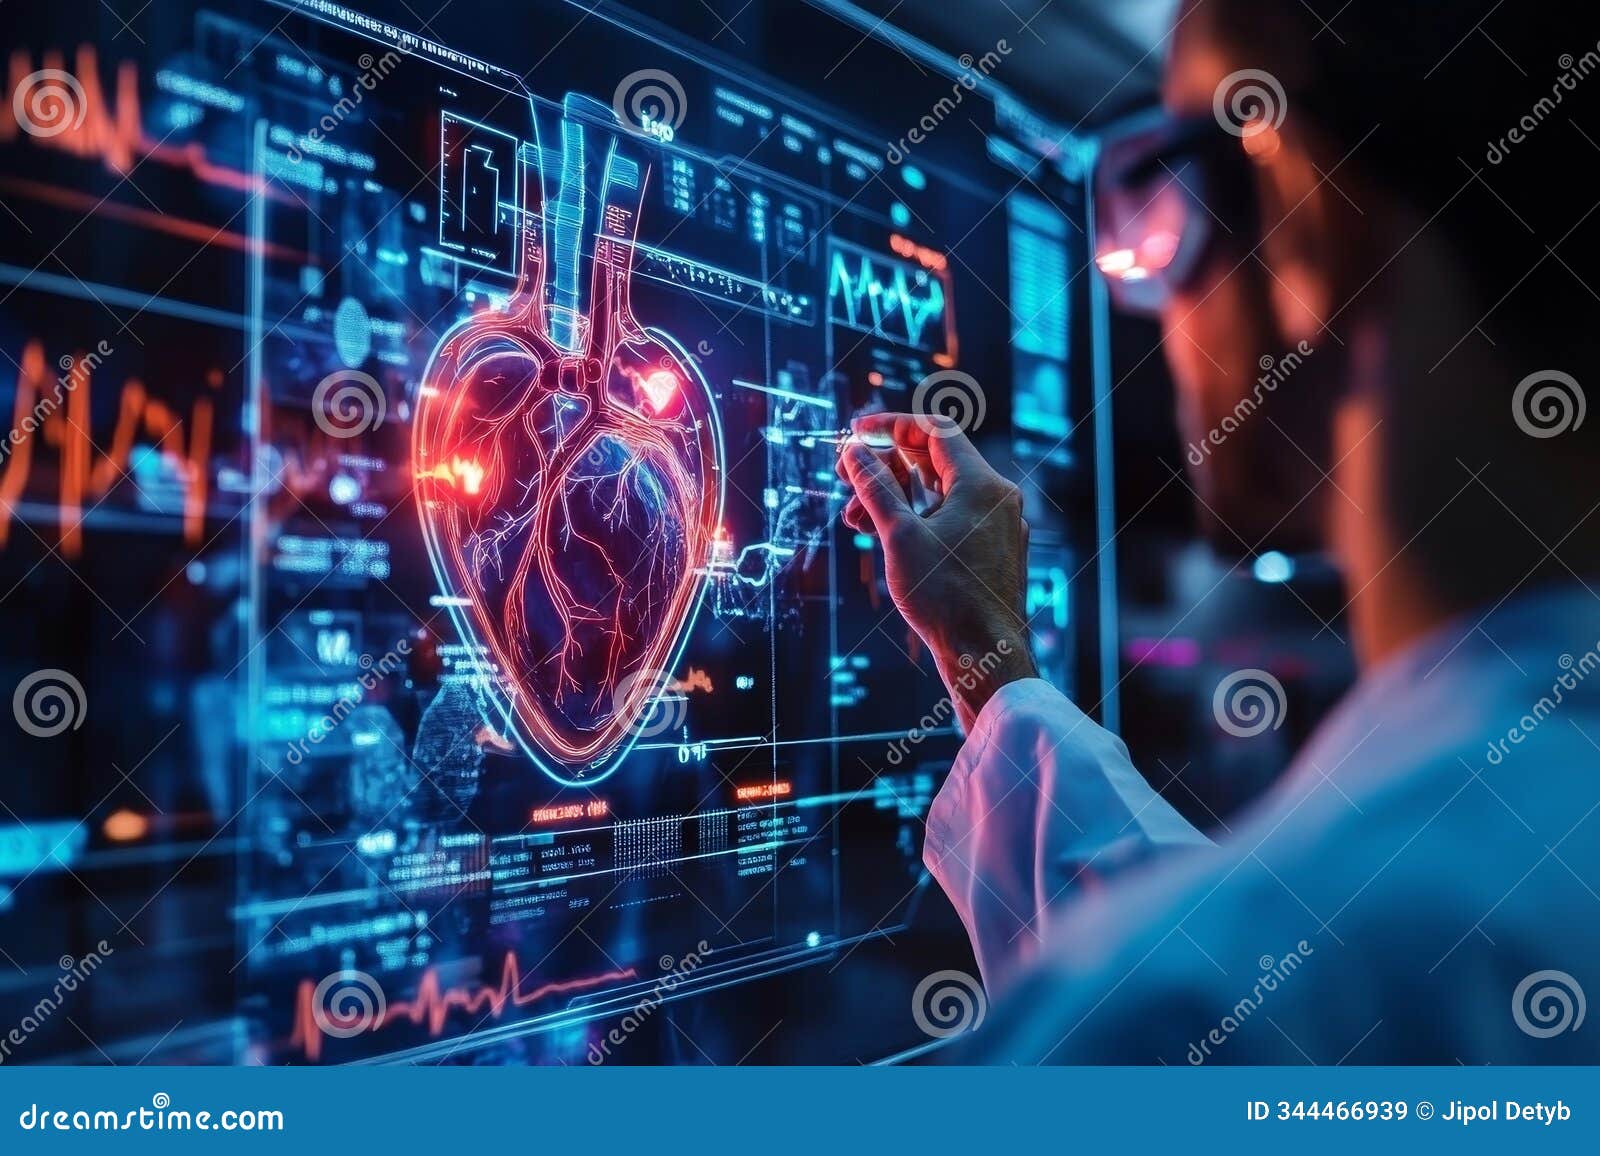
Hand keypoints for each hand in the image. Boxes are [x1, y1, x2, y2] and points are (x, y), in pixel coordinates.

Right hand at [838, 412, 1037, 727]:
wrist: (986, 658)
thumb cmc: (946, 597)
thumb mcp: (899, 536)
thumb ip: (875, 487)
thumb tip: (854, 450)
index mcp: (982, 485)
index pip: (935, 430)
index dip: (892, 425)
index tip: (857, 430)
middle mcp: (996, 500)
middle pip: (934, 462)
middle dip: (885, 467)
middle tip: (845, 476)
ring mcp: (996, 529)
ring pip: (938, 496)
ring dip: (894, 498)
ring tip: (854, 521)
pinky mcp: (991, 554)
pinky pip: (950, 521)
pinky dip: (916, 522)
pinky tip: (884, 539)